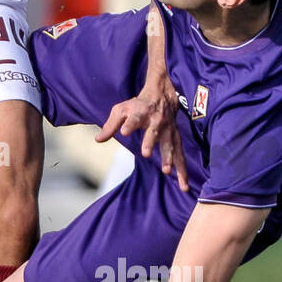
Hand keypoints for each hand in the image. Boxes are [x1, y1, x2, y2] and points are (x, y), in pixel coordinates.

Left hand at [97, 75, 189, 190]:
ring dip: (169, 158)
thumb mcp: (120, 110)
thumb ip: (110, 125)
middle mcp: (156, 121)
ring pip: (170, 145)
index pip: (134, 118)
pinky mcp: (176, 138)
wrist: (162, 96)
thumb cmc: (137, 105)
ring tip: (166, 171)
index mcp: (141, 113)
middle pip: (153, 132)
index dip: (129, 124)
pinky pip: (180, 155)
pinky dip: (183, 170)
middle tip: (146, 154)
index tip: (124, 131)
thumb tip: (98, 140)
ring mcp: (168, 130)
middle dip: (150, 142)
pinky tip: (184, 185)